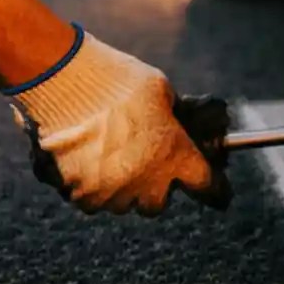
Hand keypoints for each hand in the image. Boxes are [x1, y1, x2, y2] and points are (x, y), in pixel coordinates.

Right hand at [8, 32, 230, 215]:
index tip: (218, 193)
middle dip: (153, 187)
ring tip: (107, 154)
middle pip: (157, 202)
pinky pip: (89, 198)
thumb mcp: (160, 92)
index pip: (207, 185)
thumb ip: (173, 116)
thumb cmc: (116, 81)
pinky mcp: (80, 194)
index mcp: (175, 156)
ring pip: (121, 202)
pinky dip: (88, 184)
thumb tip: (174, 121)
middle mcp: (147, 183)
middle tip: (143, 162)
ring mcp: (111, 193)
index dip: (214, 189)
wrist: (65, 83)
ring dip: (119, 185)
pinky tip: (83, 158)